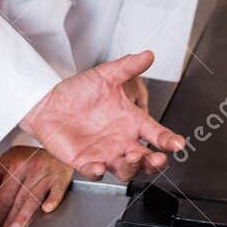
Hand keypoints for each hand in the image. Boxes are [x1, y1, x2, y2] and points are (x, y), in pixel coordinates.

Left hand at [0, 146, 71, 226]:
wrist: (52, 145)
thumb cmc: (25, 160)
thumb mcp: (1, 165)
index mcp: (14, 164)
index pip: (4, 194)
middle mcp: (30, 167)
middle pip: (19, 199)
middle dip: (11, 219)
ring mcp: (46, 173)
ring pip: (34, 199)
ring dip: (25, 217)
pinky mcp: (61, 178)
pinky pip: (57, 191)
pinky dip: (52, 200)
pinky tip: (46, 210)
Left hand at [21, 51, 183, 181]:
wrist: (50, 101)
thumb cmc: (80, 90)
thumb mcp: (106, 75)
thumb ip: (128, 67)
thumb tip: (148, 54)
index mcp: (131, 122)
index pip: (157, 135)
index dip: (169, 141)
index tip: (177, 143)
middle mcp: (122, 141)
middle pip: (146, 160)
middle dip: (154, 162)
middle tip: (157, 158)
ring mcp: (105, 153)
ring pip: (125, 170)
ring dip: (132, 167)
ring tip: (132, 156)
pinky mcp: (85, 161)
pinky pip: (94, 172)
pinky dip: (97, 172)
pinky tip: (99, 166)